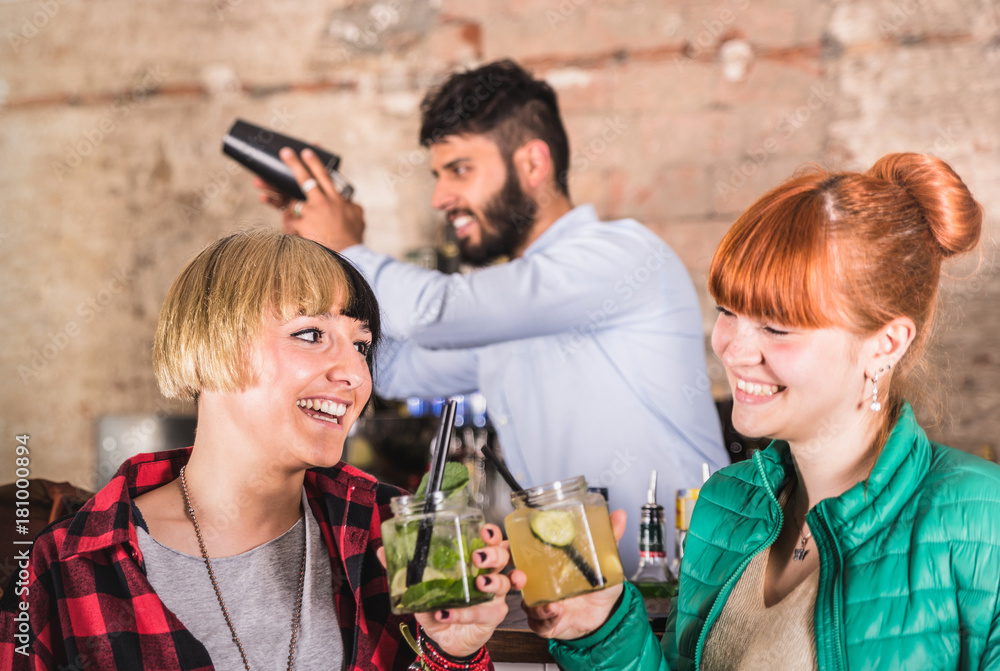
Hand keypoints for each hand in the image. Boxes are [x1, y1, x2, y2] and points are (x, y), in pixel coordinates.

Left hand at [252, 146, 364, 251]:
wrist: (348, 255)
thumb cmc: (353, 238)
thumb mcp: (358, 217)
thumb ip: (351, 206)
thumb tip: (348, 201)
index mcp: (336, 199)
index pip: (325, 177)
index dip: (315, 163)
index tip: (307, 151)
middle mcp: (322, 203)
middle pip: (305, 180)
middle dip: (294, 165)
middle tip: (285, 153)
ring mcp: (310, 213)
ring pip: (290, 200)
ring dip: (275, 191)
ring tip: (260, 182)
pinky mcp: (301, 226)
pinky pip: (287, 219)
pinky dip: (282, 215)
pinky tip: (270, 204)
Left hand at [377, 523, 518, 657]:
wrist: (446, 637)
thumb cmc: (441, 604)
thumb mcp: (422, 585)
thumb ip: (405, 568)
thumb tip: (382, 551)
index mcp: (475, 560)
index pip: (491, 540)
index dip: (492, 533)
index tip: (484, 530)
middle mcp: (489, 574)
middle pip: (503, 556)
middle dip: (493, 553)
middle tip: (477, 557)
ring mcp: (494, 595)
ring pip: (504, 582)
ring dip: (492, 581)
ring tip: (478, 583)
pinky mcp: (492, 615)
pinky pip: (486, 612)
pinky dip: (470, 613)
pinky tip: (451, 613)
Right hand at [520, 509, 627, 639]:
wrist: (605, 615)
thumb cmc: (597, 585)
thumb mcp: (603, 560)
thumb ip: (609, 538)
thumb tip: (620, 515)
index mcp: (546, 564)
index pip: (520, 554)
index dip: (509, 551)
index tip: (508, 547)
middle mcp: (540, 583)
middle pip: (515, 578)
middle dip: (514, 578)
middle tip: (521, 577)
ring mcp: (541, 603)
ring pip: (526, 603)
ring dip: (534, 604)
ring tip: (551, 604)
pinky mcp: (546, 622)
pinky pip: (538, 622)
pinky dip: (546, 618)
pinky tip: (557, 613)